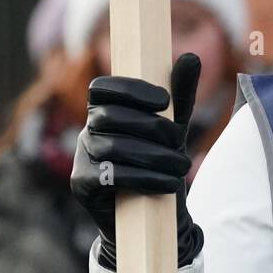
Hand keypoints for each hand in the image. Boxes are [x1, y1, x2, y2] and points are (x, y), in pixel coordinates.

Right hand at [71, 52, 203, 270]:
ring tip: (182, 168)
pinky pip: (110, 175)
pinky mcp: (81, 185)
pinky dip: (144, 178)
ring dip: (155, 157)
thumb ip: (181, 94)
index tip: (164, 101)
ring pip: (114, 147)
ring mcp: (81, 158)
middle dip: (152, 128)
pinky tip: (168, 184)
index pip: (102, 88)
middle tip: (181, 143)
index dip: (130, 89)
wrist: (152, 216)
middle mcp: (87, 131)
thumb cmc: (160, 162)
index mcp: (103, 111)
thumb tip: (191, 56)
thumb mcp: (174, 127)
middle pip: (111, 117)